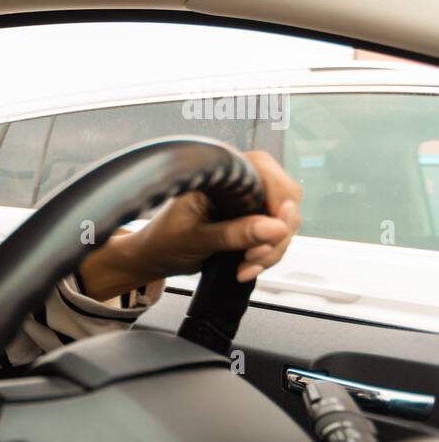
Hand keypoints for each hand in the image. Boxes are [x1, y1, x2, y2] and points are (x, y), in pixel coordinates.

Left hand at [129, 150, 303, 282]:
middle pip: (285, 200)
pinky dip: (267, 256)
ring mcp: (248, 203)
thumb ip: (233, 233)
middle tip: (253, 257)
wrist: (155, 257)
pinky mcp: (253, 223)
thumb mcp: (195, 238)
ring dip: (271, 250)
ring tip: (245, 267)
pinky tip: (246, 269)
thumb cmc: (163, 239)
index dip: (279, 198)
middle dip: (276, 234)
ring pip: (284, 223)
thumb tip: (275, 228)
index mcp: (219, 174)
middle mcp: (238, 184)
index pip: (265, 172)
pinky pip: (275, 238)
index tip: (277, 228)